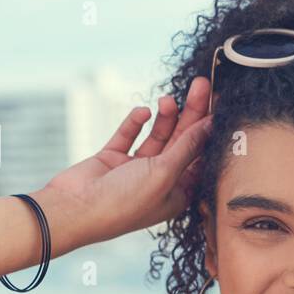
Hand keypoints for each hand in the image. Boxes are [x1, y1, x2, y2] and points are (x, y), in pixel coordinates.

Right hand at [38, 77, 212, 247]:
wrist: (74, 209)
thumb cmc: (124, 202)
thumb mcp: (165, 173)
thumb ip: (187, 147)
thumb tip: (210, 125)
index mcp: (178, 193)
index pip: (200, 156)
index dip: (210, 130)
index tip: (220, 103)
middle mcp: (159, 180)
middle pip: (182, 141)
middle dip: (192, 113)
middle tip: (201, 84)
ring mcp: (134, 169)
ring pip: (157, 136)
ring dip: (165, 116)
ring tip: (168, 99)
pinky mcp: (112, 159)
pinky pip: (128, 135)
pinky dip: (135, 123)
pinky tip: (142, 112)